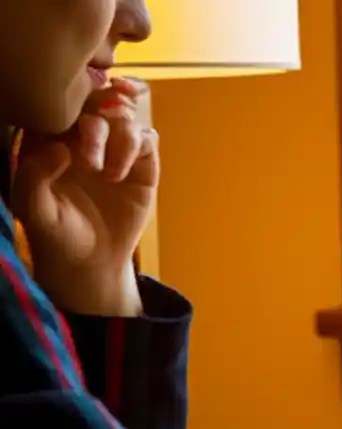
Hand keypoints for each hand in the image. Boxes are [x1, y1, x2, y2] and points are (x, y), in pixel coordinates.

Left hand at [10, 78, 158, 316]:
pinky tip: (121, 174)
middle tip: (100, 135)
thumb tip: (59, 146)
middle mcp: (84, 137)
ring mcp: (115, 148)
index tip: (76, 104)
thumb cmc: (55, 235)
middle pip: (98, 101)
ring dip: (119, 135)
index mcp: (50, 138)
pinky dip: (138, 147)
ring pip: (125, 116)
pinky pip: (147, 138)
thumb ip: (34, 176)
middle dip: (102, 108)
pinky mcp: (142, 164)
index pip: (61, 103)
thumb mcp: (34, 210)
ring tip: (108, 173)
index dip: (72, 94)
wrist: (91, 261)